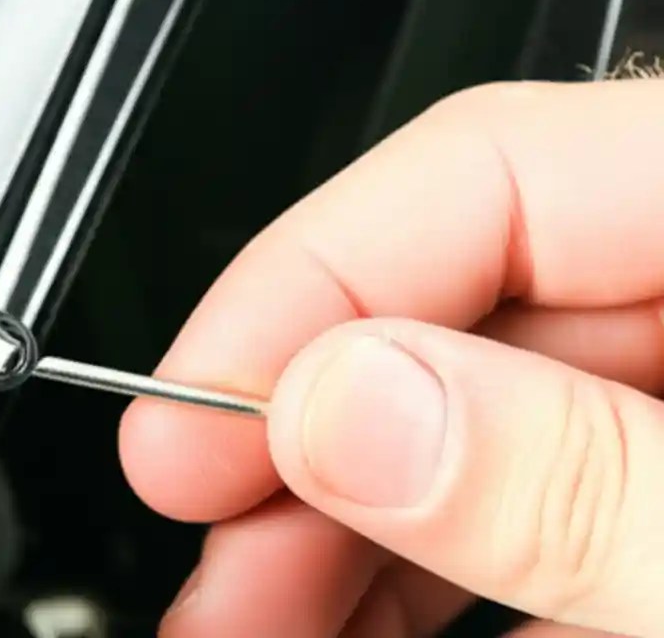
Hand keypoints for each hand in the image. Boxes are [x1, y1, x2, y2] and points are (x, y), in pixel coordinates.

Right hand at [120, 79, 663, 636]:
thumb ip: (576, 474)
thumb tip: (345, 406)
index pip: (488, 169)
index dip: (301, 288)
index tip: (185, 421)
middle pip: (452, 318)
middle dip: (302, 456)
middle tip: (212, 570)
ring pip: (473, 434)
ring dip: (339, 540)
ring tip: (249, 628)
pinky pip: (536, 521)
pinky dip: (434, 588)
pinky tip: (352, 635)